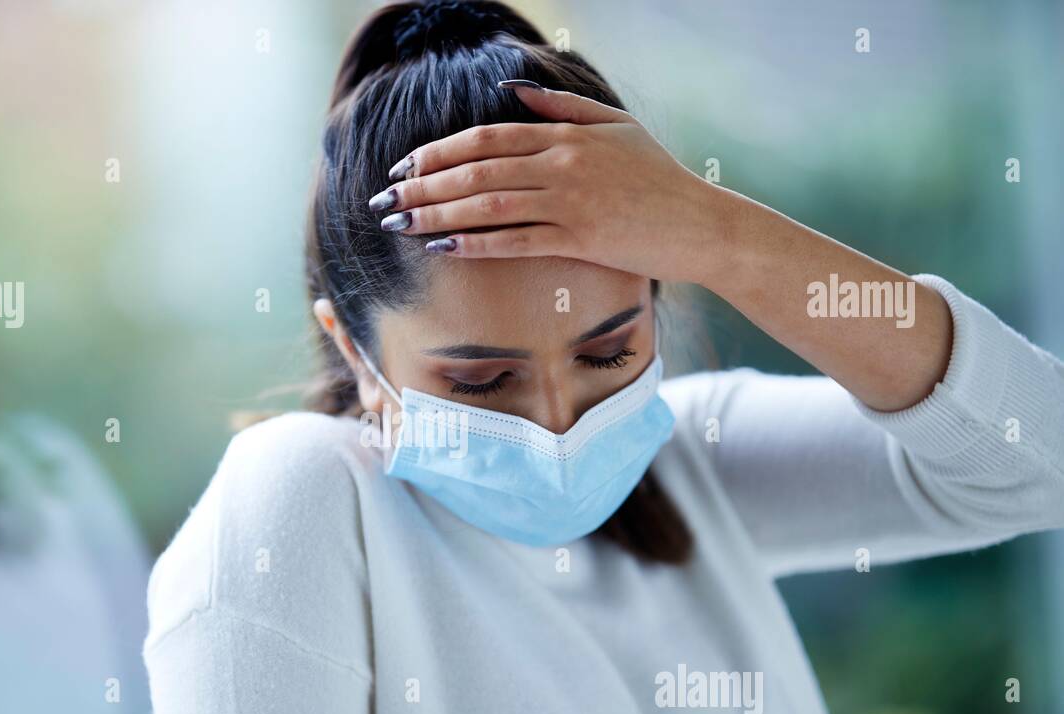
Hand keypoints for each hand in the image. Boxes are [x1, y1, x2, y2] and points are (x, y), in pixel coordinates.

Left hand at [370, 80, 725, 284]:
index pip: (487, 137)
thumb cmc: (659, 178)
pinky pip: (515, 242)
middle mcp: (561, 163)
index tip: (405, 165)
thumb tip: (510, 92)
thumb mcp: (615, 127)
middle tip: (384, 199)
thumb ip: (561, 106)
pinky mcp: (579, 239)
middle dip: (422, 185)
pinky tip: (441, 248)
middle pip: (476, 171)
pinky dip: (475, 244)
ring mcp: (570, 202)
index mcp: (565, 134)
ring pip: (487, 205)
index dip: (440, 151)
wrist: (702, 224)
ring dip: (436, 215)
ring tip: (399, 224)